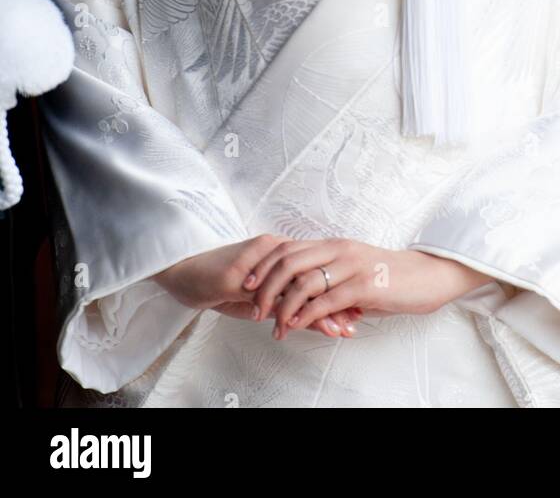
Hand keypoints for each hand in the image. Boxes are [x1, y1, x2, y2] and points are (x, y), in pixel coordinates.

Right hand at [151, 236, 361, 339]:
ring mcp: (259, 260)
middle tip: (359, 318)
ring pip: (299, 286)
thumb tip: (302, 317)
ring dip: (324, 309)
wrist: (182, 272)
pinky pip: (274, 295)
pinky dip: (297, 312)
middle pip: (313, 276)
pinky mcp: (243, 274)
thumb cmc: (215, 282)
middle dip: (338, 299)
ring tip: (344, 327)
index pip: (314, 271)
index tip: (357, 305)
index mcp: (277, 252)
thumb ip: (276, 302)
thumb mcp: (251, 296)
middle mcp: (273, 251)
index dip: (336, 288)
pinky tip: (311, 325)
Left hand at [241, 236, 493, 339]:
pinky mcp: (364, 285)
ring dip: (283, 306)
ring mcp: (351, 266)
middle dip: (265, 286)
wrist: (426, 276)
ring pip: (304, 281)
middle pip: (288, 261)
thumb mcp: (354, 275)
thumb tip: (304, 304)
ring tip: (273, 326)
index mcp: (333, 245)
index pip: (287, 248)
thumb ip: (329, 284)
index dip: (263, 265)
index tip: (246, 283)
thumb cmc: (390, 278)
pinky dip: (305, 314)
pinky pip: (326, 300)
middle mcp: (338, 250)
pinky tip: (295, 326)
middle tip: (252, 308)